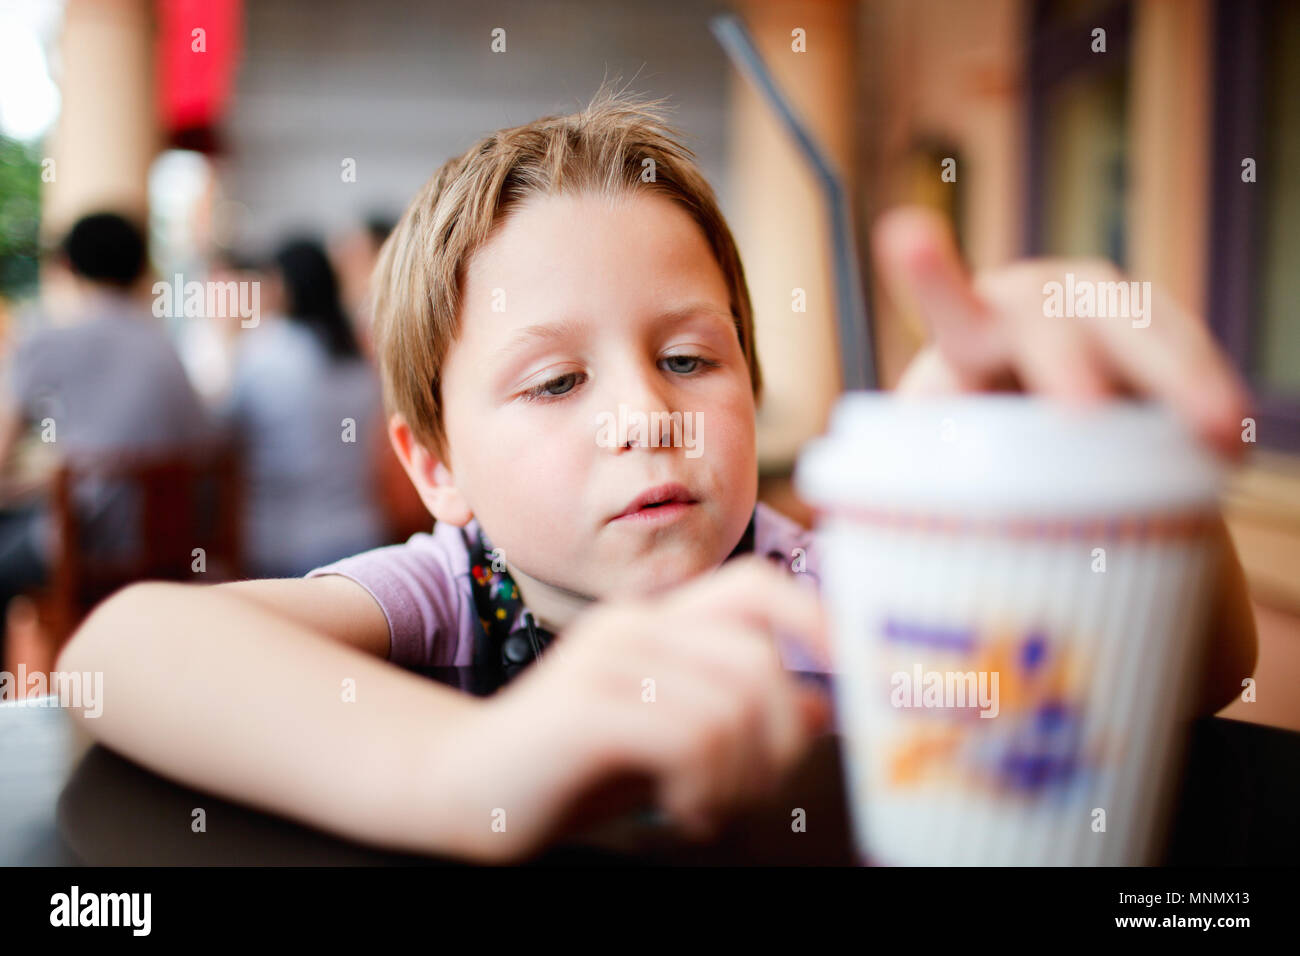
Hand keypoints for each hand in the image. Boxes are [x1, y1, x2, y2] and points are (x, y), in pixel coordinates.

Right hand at [456, 556, 831, 862]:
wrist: (460, 785)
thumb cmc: (571, 766)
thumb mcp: (667, 738)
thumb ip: (733, 715)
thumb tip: (819, 707)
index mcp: (655, 621)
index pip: (754, 586)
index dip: (816, 617)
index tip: (852, 671)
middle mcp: (635, 625)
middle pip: (760, 661)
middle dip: (781, 741)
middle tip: (751, 791)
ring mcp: (607, 660)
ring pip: (735, 705)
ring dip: (742, 777)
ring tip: (708, 807)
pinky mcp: (587, 706)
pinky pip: (692, 737)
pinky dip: (706, 789)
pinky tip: (681, 812)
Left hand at [872, 206, 1253, 459]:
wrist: (1046, 412)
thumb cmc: (979, 437)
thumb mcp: (941, 450)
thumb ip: (924, 466)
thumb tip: (906, 507)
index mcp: (969, 326)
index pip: (945, 301)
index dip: (928, 272)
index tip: (904, 236)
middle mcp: (1036, 301)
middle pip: (1054, 325)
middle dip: (1070, 366)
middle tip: (1081, 412)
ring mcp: (1106, 307)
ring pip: (1141, 333)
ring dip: (1179, 381)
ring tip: (1214, 432)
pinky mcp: (1160, 332)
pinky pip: (1191, 360)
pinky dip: (1208, 398)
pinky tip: (1228, 443)